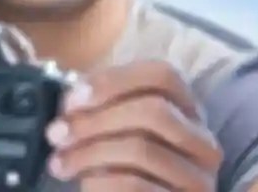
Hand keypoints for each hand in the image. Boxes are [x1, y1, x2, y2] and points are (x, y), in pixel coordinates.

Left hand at [44, 60, 221, 190]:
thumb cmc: (116, 165)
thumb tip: (75, 97)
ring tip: (60, 164)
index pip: (163, 75)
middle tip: (56, 135)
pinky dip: (101, 182)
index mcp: (185, 110)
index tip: (71, 101)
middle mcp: (202, 142)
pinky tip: (85, 184)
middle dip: (94, 121)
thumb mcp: (110, 129)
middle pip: (153, 111)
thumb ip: (97, 105)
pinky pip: (137, 186)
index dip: (113, 81)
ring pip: (142, 150)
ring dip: (88, 154)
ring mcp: (199, 177)